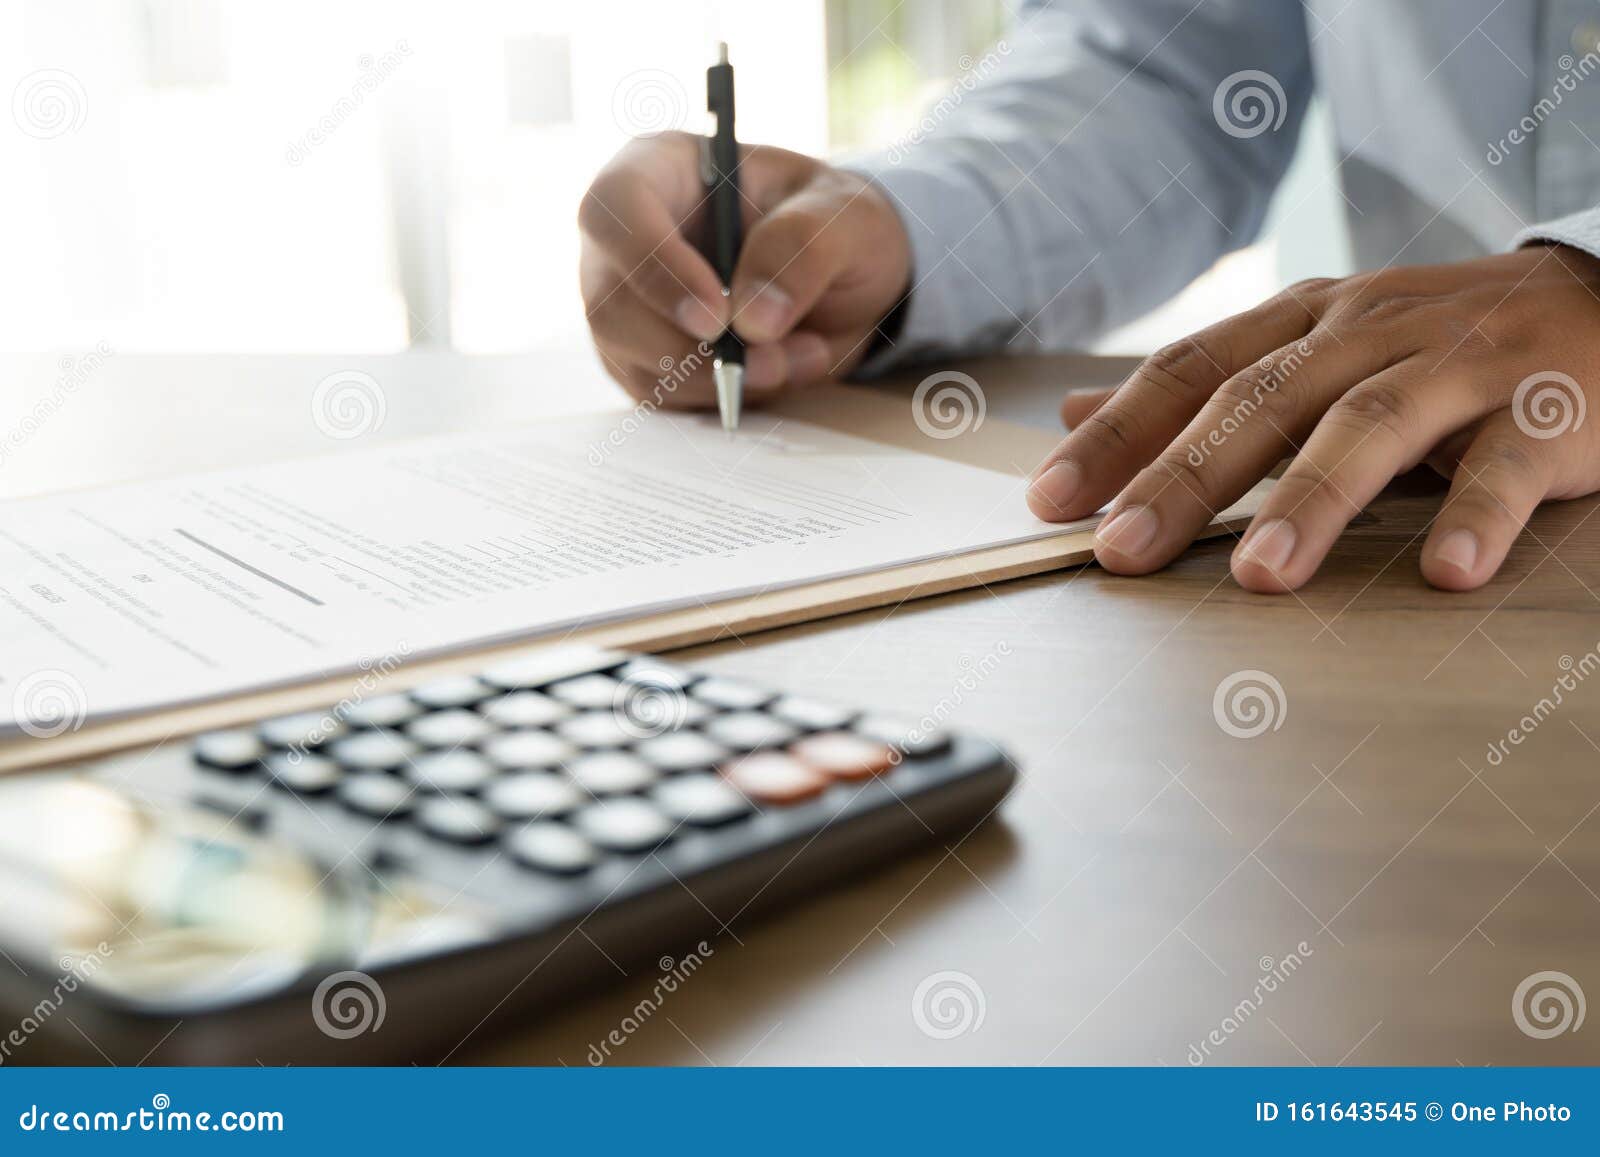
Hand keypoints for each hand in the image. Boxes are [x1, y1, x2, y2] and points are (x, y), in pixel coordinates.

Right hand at [578, 131, 910, 407]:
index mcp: (659, 169)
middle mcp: (625, 239)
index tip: (716, 316)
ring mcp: (628, 303)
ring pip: (635, 360)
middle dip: (692, 349)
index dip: (654, 265)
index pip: (614, 207)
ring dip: (717, 380)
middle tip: (769, 361)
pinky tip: (776, 373)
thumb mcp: (844, 215)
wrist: (844, 279)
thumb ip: (802, 248)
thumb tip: (753, 320)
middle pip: (610, 303)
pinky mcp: (644, 359)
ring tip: (797, 359)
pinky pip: (662, 396)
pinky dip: (723, 397)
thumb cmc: (831, 224)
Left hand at [1026, 246, 1599, 592]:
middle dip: (1184, 477)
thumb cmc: (1430, 341)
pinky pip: (1507, 464)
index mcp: (1302, 322)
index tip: (1049, 500)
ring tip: (1261, 576)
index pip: (1189, 370)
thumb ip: (1196, 386)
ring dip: (1312, 501)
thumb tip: (1075, 413)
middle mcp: (1368, 332)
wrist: (1599, 300)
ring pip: (1371, 426)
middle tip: (1121, 549)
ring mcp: (1457, 364)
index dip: (1116, 434)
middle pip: (1262, 401)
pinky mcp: (1546, 407)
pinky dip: (1477, 516)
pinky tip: (1445, 572)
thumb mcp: (1307, 346)